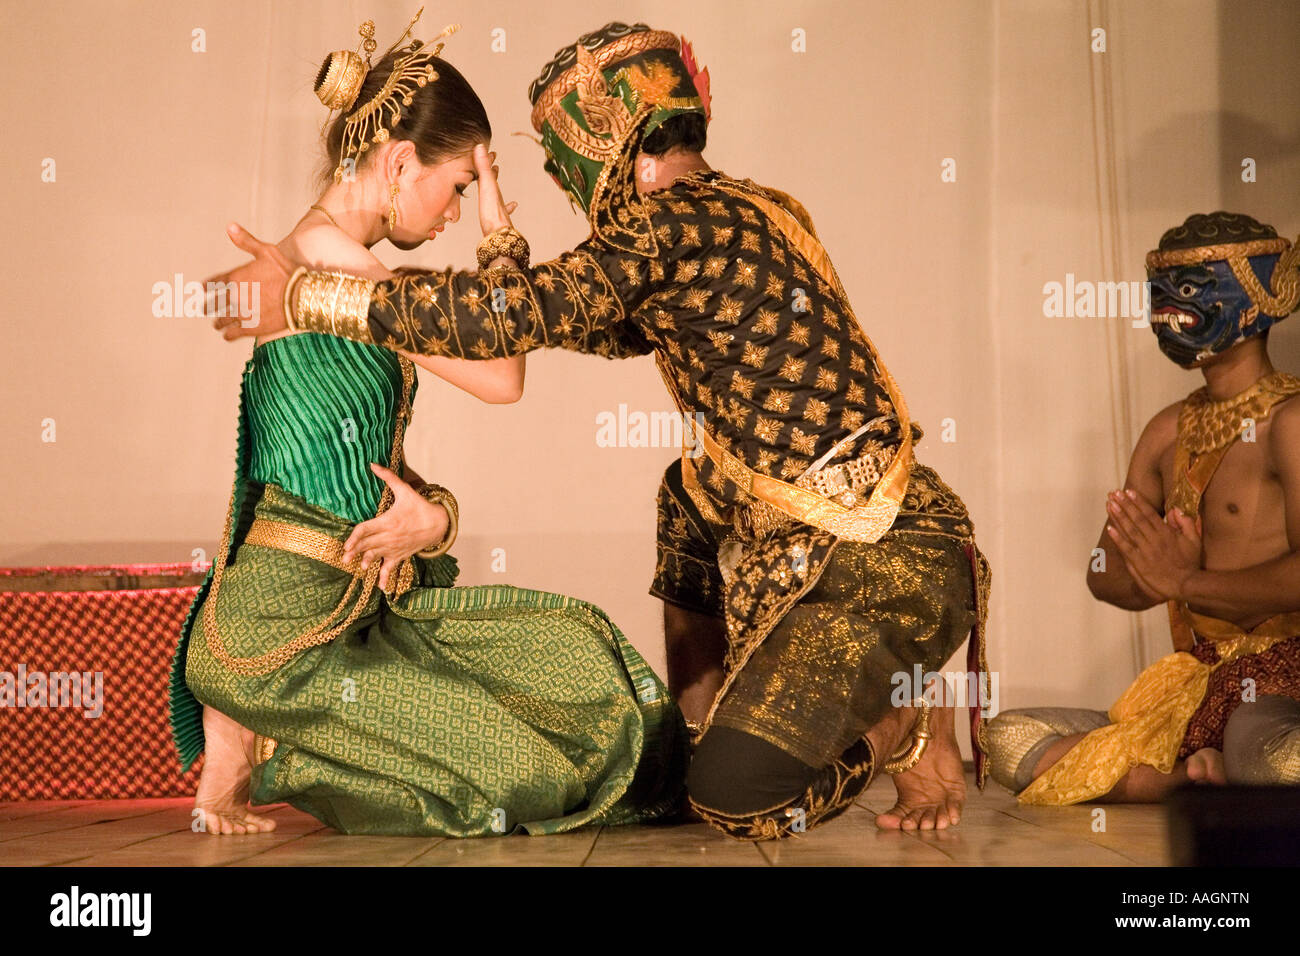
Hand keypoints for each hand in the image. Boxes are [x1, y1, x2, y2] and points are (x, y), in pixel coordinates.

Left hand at [210, 223, 297, 339]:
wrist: (300, 296)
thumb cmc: (286, 272)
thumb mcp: (267, 252)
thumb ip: (246, 241)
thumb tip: (229, 226)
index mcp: (234, 277)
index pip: (214, 282)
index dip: (206, 286)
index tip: (201, 290)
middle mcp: (233, 296)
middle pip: (214, 303)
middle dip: (208, 306)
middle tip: (203, 309)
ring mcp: (240, 313)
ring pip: (221, 319)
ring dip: (218, 322)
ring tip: (216, 325)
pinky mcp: (249, 328)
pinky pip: (232, 333)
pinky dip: (228, 335)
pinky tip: (227, 335)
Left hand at [341, 463, 449, 592]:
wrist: (438, 523)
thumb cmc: (419, 506)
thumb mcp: (404, 490)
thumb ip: (388, 477)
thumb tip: (372, 464)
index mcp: (388, 521)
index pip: (366, 530)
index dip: (354, 537)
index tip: (346, 544)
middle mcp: (390, 536)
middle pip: (368, 545)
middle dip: (355, 552)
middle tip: (344, 559)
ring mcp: (395, 547)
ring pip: (377, 556)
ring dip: (367, 562)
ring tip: (358, 568)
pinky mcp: (401, 555)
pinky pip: (391, 568)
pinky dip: (385, 578)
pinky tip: (380, 588)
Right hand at [473, 143, 517, 235]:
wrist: (499, 237)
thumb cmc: (492, 214)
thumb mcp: (486, 187)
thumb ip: (483, 168)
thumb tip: (480, 147)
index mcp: (494, 190)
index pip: (492, 172)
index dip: (490, 162)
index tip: (491, 153)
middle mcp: (498, 199)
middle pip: (495, 184)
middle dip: (494, 174)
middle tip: (495, 166)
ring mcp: (498, 211)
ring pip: (498, 197)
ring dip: (496, 190)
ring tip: (498, 185)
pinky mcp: (496, 223)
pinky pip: (499, 214)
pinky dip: (506, 208)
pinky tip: (513, 207)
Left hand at [1105, 489, 1200, 601]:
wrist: (1186, 585)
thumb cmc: (1190, 563)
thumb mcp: (1194, 540)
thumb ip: (1186, 523)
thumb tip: (1175, 510)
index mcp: (1167, 533)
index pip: (1149, 514)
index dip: (1138, 502)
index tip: (1128, 491)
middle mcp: (1154, 540)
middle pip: (1137, 519)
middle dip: (1124, 504)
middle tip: (1113, 493)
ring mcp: (1145, 551)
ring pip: (1129, 531)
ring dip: (1118, 517)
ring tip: (1109, 504)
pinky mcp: (1139, 563)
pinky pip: (1126, 548)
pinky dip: (1117, 538)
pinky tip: (1109, 528)